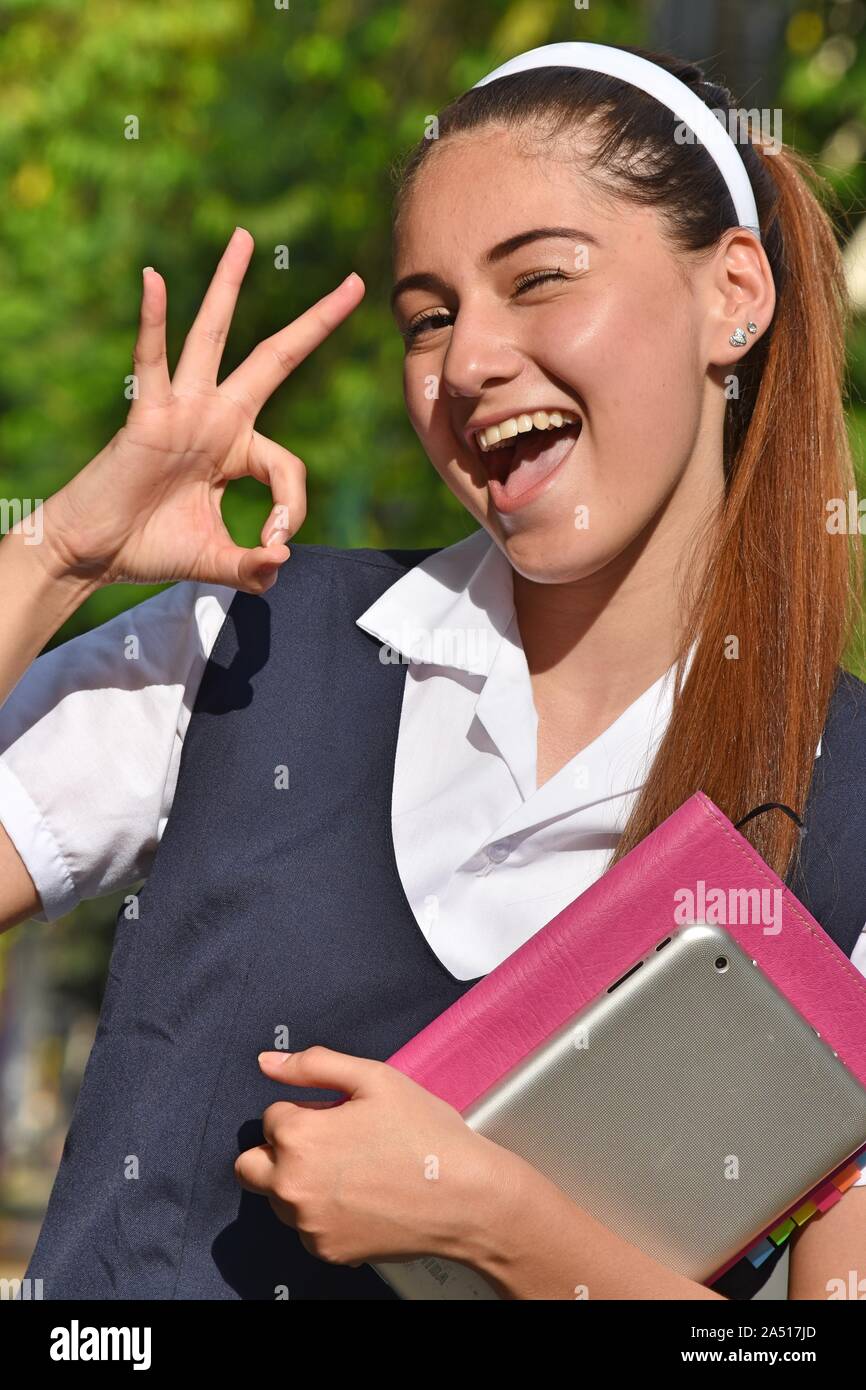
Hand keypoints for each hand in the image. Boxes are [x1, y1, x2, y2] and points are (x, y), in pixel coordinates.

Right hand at [42, 228, 364, 593]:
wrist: (94, 552)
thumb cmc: (150, 548)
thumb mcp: (216, 561)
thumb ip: (251, 566)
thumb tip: (279, 564)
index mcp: (236, 450)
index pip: (288, 465)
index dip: (290, 508)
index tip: (271, 544)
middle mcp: (216, 418)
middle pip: (274, 358)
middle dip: (315, 323)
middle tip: (356, 283)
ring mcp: (182, 409)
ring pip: (212, 337)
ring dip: (227, 286)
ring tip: (244, 239)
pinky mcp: (147, 413)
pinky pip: (151, 360)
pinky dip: (151, 321)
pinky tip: (153, 281)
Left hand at [234, 1046, 500, 1267]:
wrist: (467, 1197)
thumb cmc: (426, 1135)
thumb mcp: (374, 1079)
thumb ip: (313, 1065)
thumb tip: (268, 1062)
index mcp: (299, 1137)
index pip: (272, 1115)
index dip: (307, 1110)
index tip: (338, 1116)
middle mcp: (292, 1186)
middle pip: (251, 1165)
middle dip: (279, 1151)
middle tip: (326, 1144)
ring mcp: (308, 1224)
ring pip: (278, 1198)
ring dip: (299, 1182)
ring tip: (352, 1171)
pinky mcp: (327, 1251)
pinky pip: (307, 1228)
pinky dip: (324, 1213)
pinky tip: (362, 1198)